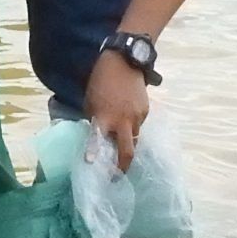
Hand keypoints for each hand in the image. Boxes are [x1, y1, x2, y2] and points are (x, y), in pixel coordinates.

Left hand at [83, 51, 149, 172]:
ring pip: (134, 139)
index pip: (97, 140)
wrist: (124, 61)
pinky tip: (127, 120)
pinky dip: (132, 127)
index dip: (94, 153)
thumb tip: (97, 136)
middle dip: (123, 166)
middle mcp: (123, 120)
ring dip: (127, 144)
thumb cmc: (100, 81)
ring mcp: (137, 117)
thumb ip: (95, 119)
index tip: (91, 165)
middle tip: (116, 175)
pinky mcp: (146, 111)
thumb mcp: (90, 101)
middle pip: (127, 151)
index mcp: (104, 117)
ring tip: (120, 147)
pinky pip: (139, 125)